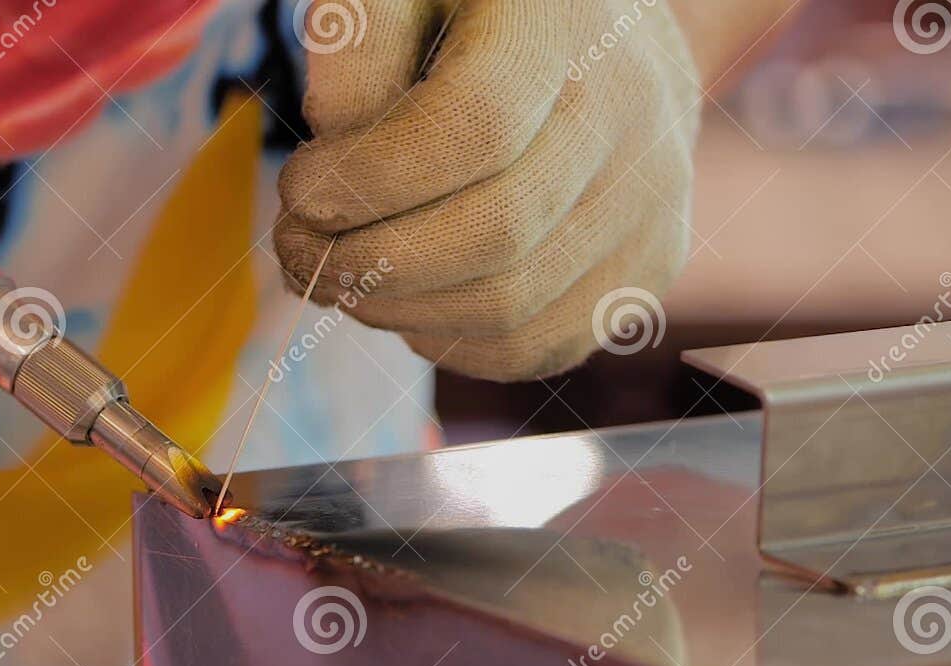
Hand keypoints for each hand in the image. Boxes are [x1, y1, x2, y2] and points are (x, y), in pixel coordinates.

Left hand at [276, 0, 700, 381]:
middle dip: (368, 261)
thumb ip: (358, 40)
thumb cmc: (478, 9)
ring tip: (343, 276)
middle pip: (494, 233)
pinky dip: (449, 342)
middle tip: (299, 250)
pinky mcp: (647, 267)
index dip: (370, 180)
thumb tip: (338, 146)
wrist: (603, 27)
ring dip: (397, 311)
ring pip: (510, 306)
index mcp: (566, 24)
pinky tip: (410, 300)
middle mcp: (632, 115)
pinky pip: (534, 346)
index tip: (300, 191)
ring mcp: (651, 202)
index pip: (473, 128)